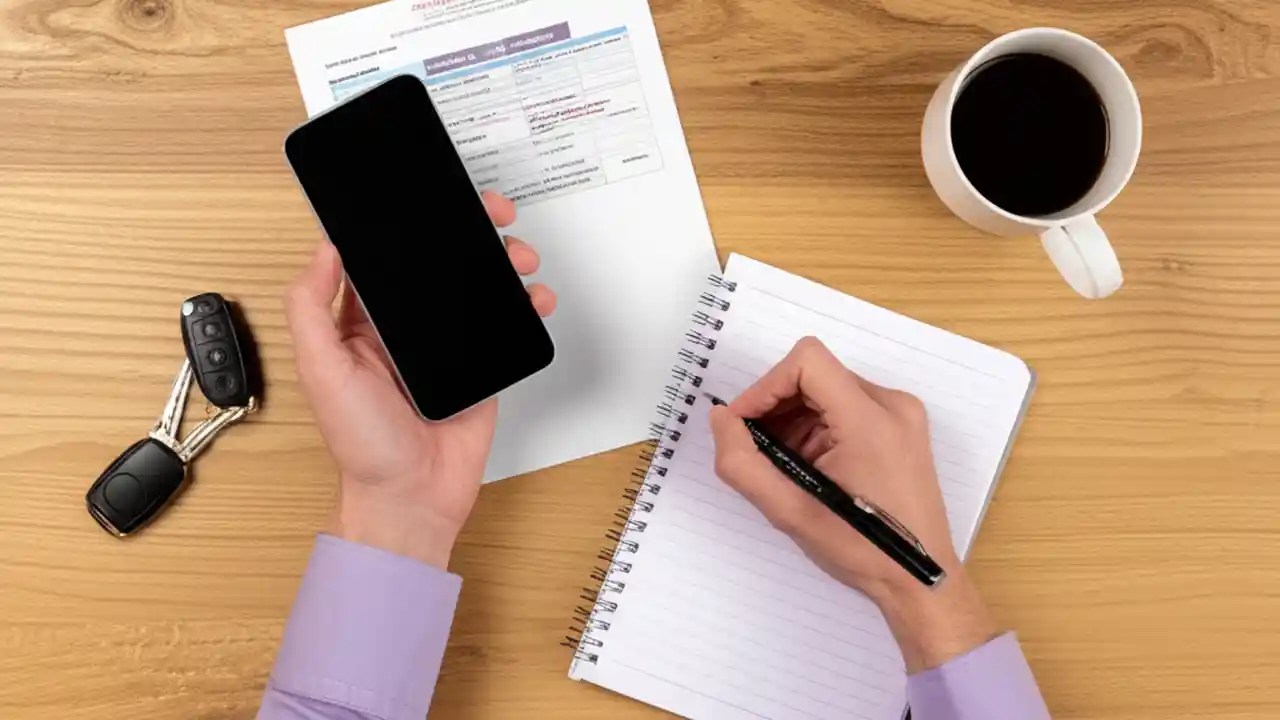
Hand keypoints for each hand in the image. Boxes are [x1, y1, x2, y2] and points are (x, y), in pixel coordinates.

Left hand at [284, 192, 556, 569]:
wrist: (414, 499)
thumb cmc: (363, 446)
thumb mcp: (321, 371)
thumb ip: (312, 308)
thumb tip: (324, 249)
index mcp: (360, 323)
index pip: (381, 257)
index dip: (402, 222)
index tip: (425, 194)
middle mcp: (403, 330)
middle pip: (437, 263)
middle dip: (466, 230)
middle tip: (489, 211)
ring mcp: (445, 347)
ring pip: (476, 287)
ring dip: (500, 260)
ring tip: (517, 252)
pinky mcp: (481, 366)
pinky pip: (505, 325)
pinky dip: (525, 304)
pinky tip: (533, 295)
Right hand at [708, 337, 996, 671]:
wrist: (920, 579)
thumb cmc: (862, 550)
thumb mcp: (790, 512)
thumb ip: (743, 463)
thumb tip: (721, 418)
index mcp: (871, 421)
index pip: (807, 362)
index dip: (765, 385)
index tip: (744, 423)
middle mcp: (892, 405)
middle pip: (815, 374)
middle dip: (776, 406)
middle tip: (758, 451)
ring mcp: (901, 414)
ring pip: (827, 389)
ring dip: (794, 418)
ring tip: (787, 466)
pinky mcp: (901, 426)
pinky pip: (845, 406)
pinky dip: (816, 427)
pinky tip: (810, 466)